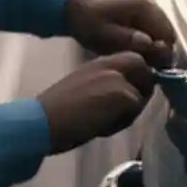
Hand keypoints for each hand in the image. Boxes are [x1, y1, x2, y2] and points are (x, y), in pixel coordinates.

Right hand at [37, 51, 154, 154]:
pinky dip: (122, 122)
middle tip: (125, 112)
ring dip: (131, 110)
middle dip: (142, 89)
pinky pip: (135, 110)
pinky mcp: (123, 95)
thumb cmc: (56, 111)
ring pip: (141, 94)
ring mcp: (117, 78)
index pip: (132, 59)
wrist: (43, 120)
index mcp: (98, 62)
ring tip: (107, 121)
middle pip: (143, 68)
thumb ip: (105, 84)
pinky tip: (102, 127)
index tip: (128, 96)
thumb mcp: (84, 88)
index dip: (136, 77)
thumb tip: (126, 94)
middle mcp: (109, 64)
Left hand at [65, 0, 175, 66]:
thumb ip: (125, 38)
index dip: (160, 55)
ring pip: (165, 41)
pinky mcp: (152, 19)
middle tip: (140, 65)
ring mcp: (155, 12)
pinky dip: (151, 48)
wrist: (84, 7)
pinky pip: (159, 38)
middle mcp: (155, 7)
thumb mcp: (102, 32)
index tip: (146, 67)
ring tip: (136, 60)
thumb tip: (148, 43)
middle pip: (169, 39)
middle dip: (158, 55)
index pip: (167, 37)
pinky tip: (137, 54)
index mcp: (145, 7)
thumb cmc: (90, 20)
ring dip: (155, 53)